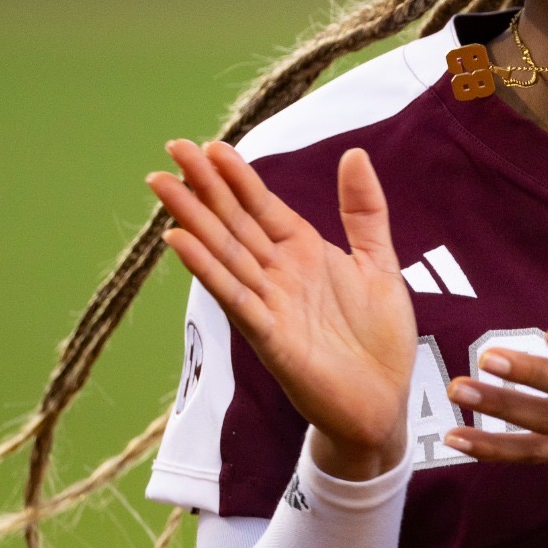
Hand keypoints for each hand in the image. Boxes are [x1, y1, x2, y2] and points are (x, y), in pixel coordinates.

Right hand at [149, 141, 415, 480]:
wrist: (384, 403)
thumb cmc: (378, 337)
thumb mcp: (379, 262)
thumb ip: (364, 211)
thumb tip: (354, 152)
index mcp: (304, 253)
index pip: (262, 205)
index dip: (236, 175)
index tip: (209, 144)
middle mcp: (279, 274)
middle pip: (234, 221)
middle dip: (204, 185)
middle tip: (172, 146)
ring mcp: (270, 304)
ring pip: (225, 252)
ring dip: (193, 219)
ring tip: (163, 185)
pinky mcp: (271, 338)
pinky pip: (235, 297)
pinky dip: (208, 269)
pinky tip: (181, 242)